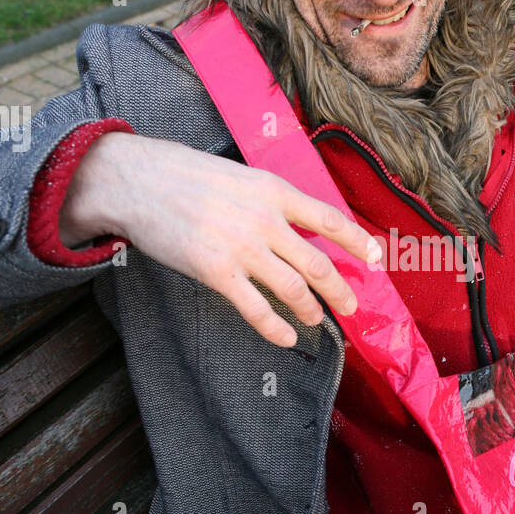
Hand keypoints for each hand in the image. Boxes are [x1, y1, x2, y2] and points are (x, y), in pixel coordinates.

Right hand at [58, 131, 381, 346]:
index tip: (376, 258)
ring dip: (311, 309)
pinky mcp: (216, 271)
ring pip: (293, 288)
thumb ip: (269, 201)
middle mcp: (265, 220)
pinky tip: (288, 338)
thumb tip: (297, 225)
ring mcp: (242, 247)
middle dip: (341, 289)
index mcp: (274, 191)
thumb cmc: (185, 176)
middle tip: (352, 306)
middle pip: (317, 263)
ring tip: (318, 320)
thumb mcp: (240, 176)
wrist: (138, 180)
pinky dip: (277, 328)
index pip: (329, 219)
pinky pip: (256, 308)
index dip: (357, 242)